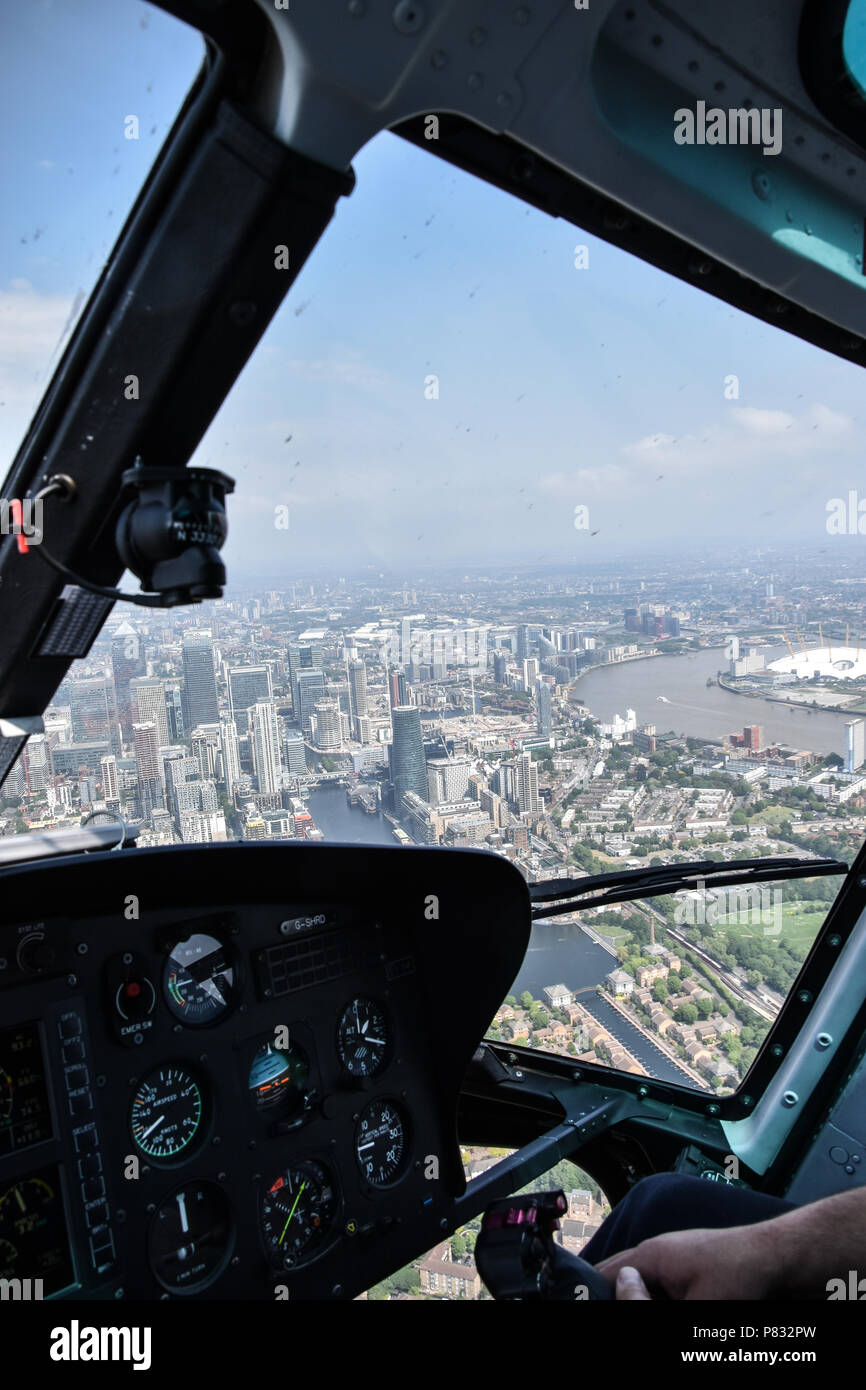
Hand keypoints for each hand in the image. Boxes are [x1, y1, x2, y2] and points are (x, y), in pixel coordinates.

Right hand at [596, 1224, 775, 1300]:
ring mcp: (673, 1258)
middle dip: (618, 1296)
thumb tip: (626, 1300)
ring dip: (641, 1297)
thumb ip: (653, 1307)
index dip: (594, 1294)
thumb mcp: (697, 1305)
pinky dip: (657, 1297)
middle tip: (618, 1307)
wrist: (777, 1257)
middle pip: (621, 1278)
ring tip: (638, 1303)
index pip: (605, 1274)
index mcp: (650, 1255)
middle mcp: (656, 1252)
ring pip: (642, 1284)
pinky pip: (661, 1286)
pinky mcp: (688, 1268)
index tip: (589, 1304)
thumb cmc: (741, 1274)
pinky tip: (663, 1303)